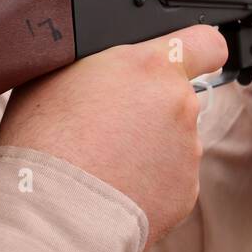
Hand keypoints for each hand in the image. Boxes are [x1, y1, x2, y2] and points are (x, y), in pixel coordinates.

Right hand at [0, 24, 227, 249]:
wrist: (53, 209)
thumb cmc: (45, 138)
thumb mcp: (60, 72)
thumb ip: (102, 61)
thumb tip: (105, 64)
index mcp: (152, 67)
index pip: (207, 43)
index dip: (197, 50)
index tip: (186, 60)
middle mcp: (179, 104)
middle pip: (177, 97)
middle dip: (150, 107)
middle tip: (108, 124)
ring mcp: (188, 151)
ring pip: (173, 140)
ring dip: (148, 146)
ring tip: (104, 161)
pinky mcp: (186, 192)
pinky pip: (169, 178)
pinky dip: (148, 181)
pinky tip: (114, 185)